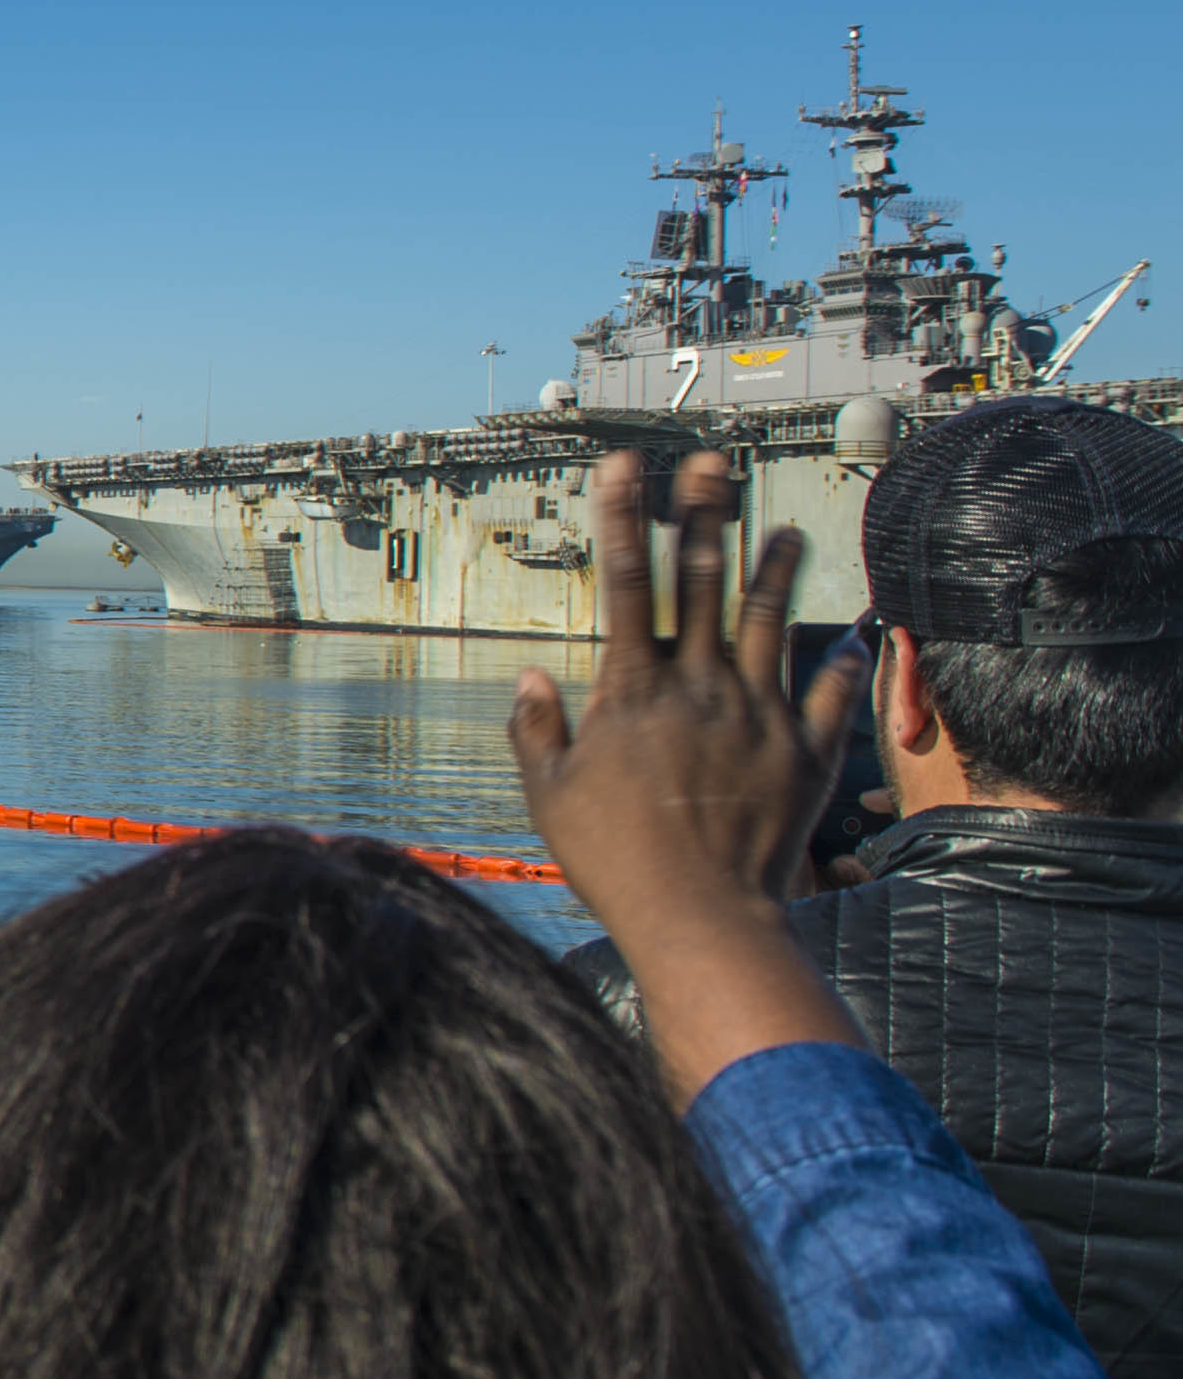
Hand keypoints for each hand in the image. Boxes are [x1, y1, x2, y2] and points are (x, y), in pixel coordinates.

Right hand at [507, 448, 864, 1106]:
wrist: (703, 915)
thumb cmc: (615, 861)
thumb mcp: (550, 795)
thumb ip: (537, 730)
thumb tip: (528, 677)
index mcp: (634, 691)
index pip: (625, 582)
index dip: (623, 517)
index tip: (626, 464)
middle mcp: (700, 687)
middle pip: (705, 581)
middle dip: (706, 514)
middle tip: (714, 463)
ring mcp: (758, 716)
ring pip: (771, 623)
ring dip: (777, 570)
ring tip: (786, 530)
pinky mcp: (803, 754)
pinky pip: (826, 698)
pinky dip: (839, 669)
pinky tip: (850, 643)